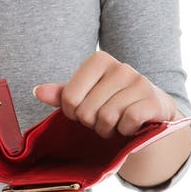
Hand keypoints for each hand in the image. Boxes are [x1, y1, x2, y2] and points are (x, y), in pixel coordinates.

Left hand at [32, 50, 179, 138]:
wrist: (152, 111)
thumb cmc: (112, 101)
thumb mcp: (86, 95)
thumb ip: (62, 94)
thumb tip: (37, 91)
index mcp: (99, 60)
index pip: (69, 97)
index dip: (73, 113)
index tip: (83, 112)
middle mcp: (120, 67)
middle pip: (87, 110)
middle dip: (92, 123)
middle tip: (102, 120)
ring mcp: (139, 82)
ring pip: (107, 117)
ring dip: (108, 129)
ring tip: (115, 124)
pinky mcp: (153, 101)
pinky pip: (127, 122)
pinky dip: (125, 131)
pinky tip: (130, 126)